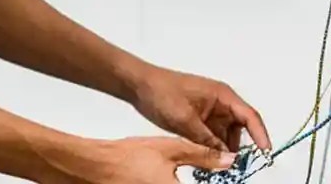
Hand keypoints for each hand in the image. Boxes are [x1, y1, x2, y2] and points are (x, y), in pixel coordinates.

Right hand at [43, 136, 235, 183]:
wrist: (95, 168)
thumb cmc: (127, 159)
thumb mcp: (170, 149)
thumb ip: (202, 155)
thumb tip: (227, 160)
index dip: (224, 181)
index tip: (235, 177)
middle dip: (209, 180)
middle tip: (214, 172)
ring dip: (196, 181)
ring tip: (201, 173)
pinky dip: (178, 183)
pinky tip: (177, 177)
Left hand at [129, 66, 271, 153]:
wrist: (138, 85)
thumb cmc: (161, 91)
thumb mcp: (186, 120)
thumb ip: (207, 140)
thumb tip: (226, 157)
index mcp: (222, 95)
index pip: (249, 116)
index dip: (260, 134)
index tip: (266, 151)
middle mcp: (219, 102)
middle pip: (239, 128)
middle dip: (238, 147)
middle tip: (235, 166)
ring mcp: (208, 111)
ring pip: (225, 135)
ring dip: (223, 149)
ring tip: (218, 165)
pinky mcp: (198, 118)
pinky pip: (212, 136)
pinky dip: (212, 147)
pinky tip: (206, 159)